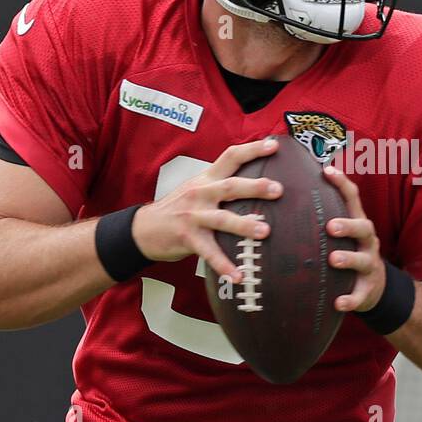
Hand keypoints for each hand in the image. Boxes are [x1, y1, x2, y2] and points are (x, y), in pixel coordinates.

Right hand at [131, 137, 282, 281]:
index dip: (252, 150)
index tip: (274, 146)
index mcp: (206, 179)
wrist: (144, 229)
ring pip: (222, 219)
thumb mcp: (197, 188)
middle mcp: (201, 194)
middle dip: (255, 187)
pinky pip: (209, 253)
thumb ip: (221, 183)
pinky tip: (238, 275)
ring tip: (264, 231)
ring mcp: (194, 216)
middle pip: (231, 186)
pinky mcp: (188, 238)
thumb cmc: (178, 208)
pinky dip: (224, 265)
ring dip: (244, 225)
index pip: (231, 157)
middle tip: (278, 189)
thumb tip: (257, 183)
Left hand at [323, 164, 385, 312]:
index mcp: (357, 223)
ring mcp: (369, 265)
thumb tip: (287, 188)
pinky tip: (338, 303)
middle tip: (330, 226)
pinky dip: (350, 299)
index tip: (326, 170)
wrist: (374, 288)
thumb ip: (322, 215)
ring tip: (334, 259)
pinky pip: (360, 295)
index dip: (342, 182)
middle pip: (363, 227)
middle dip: (348, 225)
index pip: (352, 198)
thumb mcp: (342, 232)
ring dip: (349, 258)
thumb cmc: (347, 252)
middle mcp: (366, 241)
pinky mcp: (367, 290)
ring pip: (363, 260)